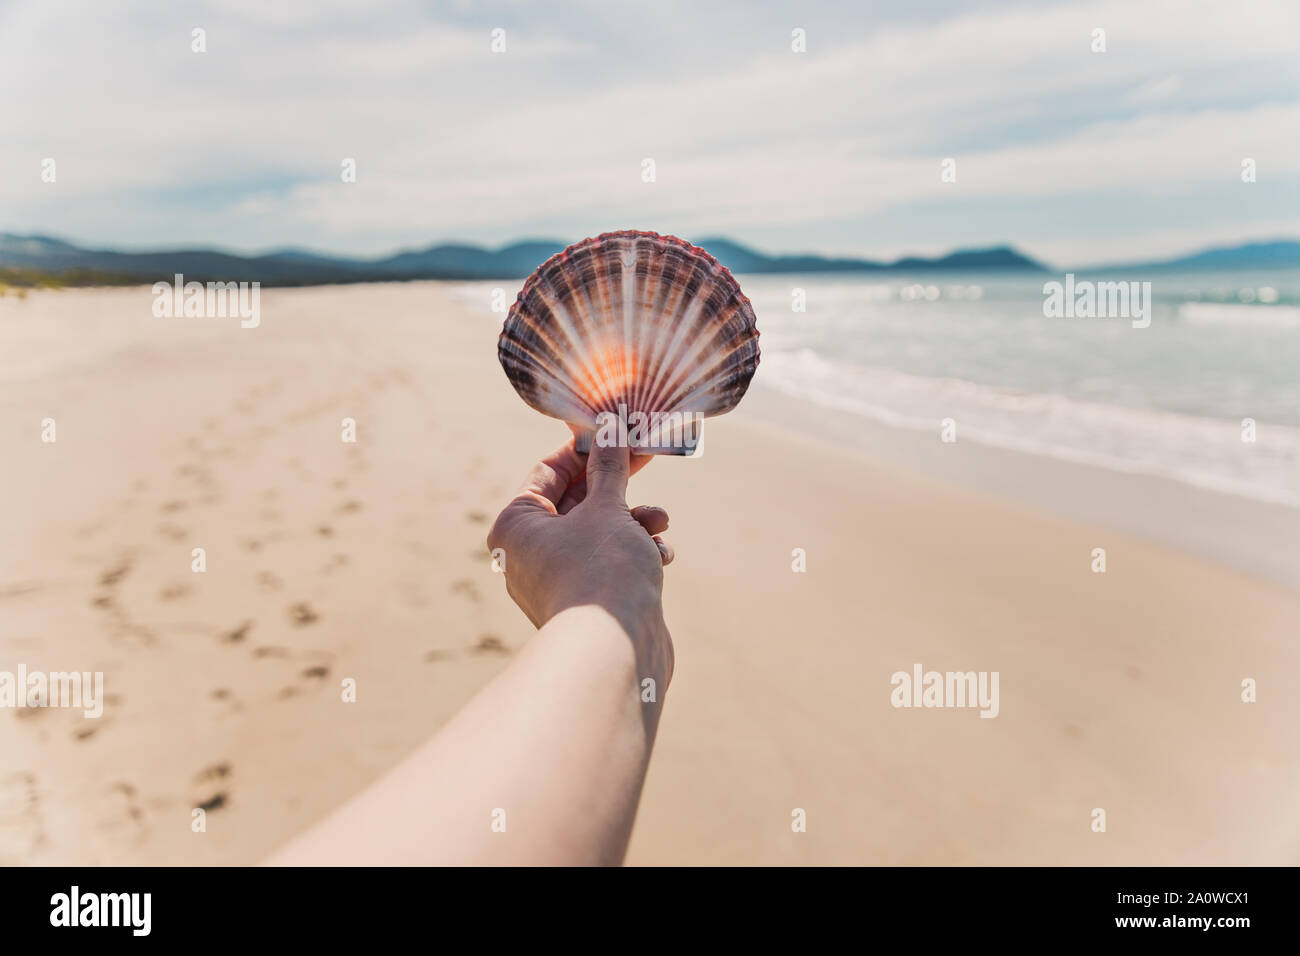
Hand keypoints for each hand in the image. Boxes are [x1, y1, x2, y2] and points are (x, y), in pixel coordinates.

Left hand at [487, 437, 674, 682]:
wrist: (615, 650)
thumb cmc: (602, 572)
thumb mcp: (609, 508)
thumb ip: (610, 469)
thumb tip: (611, 431)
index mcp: (516, 525)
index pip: (549, 471)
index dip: (587, 448)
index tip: (618, 430)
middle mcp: (529, 552)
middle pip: (576, 501)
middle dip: (618, 486)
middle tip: (649, 456)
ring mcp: (557, 580)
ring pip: (598, 533)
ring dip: (634, 521)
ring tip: (660, 522)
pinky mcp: (586, 602)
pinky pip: (608, 563)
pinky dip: (635, 552)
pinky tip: (660, 555)